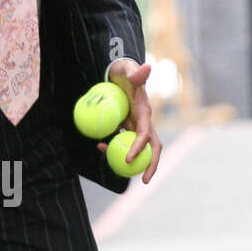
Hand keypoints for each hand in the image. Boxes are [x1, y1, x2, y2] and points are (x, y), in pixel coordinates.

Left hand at [105, 58, 161, 182]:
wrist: (120, 73)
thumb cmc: (124, 71)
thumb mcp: (127, 69)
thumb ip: (136, 71)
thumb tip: (146, 69)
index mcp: (145, 112)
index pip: (145, 134)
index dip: (140, 148)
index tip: (129, 160)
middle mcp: (143, 122)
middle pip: (152, 148)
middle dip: (151, 166)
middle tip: (144, 182)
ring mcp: (135, 126)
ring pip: (136, 148)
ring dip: (129, 160)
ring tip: (116, 169)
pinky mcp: (126, 127)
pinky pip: (121, 141)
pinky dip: (111, 146)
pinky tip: (98, 146)